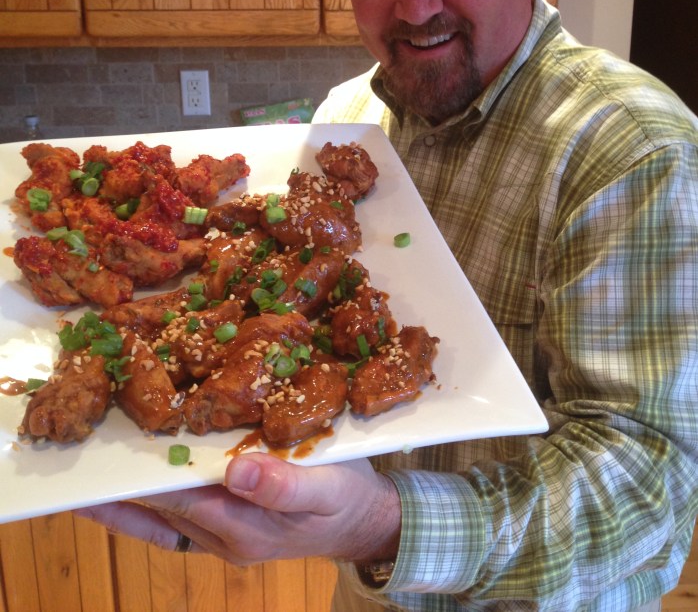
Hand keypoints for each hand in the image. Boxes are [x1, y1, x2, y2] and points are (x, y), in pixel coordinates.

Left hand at [74, 453, 400, 565]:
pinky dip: (157, 508)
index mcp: (246, 526)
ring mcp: (226, 535)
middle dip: (125, 496)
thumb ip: (282, 484)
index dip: (145, 483)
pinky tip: (141, 491)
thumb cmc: (348, 499)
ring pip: (167, 521)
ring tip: (93, 488)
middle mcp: (226, 537)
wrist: (366, 522)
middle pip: (164, 514)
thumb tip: (234, 471)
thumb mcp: (327, 487)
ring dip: (133, 505)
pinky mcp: (232, 525)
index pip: (182, 502)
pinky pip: (182, 522)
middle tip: (83, 476)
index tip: (110, 467)